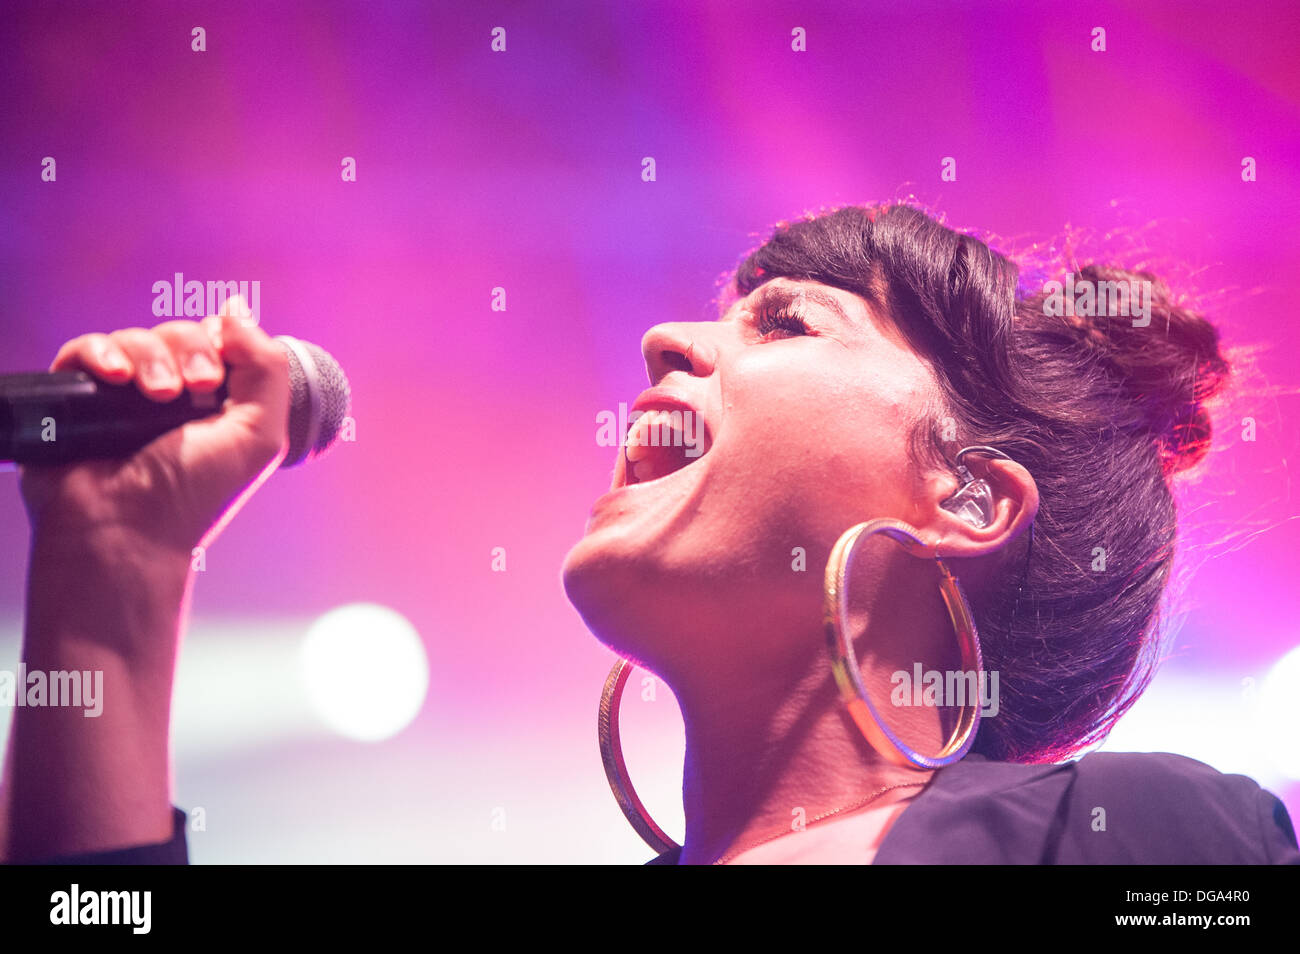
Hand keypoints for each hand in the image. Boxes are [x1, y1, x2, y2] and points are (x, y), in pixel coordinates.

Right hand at [18, 296, 290, 554]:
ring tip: (155, 397)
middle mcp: (173, 397)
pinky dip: (102, 354)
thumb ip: (266, 367)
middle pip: (182, 332)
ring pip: (138, 337)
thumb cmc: (193, 496)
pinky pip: (88, 349)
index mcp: (219, 404)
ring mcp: (125, 395)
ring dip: (151, 359)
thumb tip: (236, 310)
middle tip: (195, 389)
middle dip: (193, 351)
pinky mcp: (80, 397)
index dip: (224, 343)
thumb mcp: (260, 434)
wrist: (125, 531)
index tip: (221, 375)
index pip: (222, 341)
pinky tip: (115, 379)